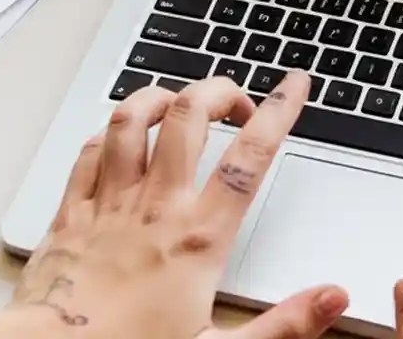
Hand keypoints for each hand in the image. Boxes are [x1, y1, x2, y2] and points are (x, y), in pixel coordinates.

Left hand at [0, 72, 348, 338]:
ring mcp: (108, 204)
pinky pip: (90, 151)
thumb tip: (331, 297)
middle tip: (237, 99)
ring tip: (180, 101)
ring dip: (159, 98)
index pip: (248, 158)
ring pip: (132, 120)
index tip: (294, 87)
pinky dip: (110, 133)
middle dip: (219, 91)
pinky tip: (119, 137)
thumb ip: (283, 325)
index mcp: (198, 239)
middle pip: (189, 116)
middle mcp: (154, 208)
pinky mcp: (71, 213)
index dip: (278, 113)